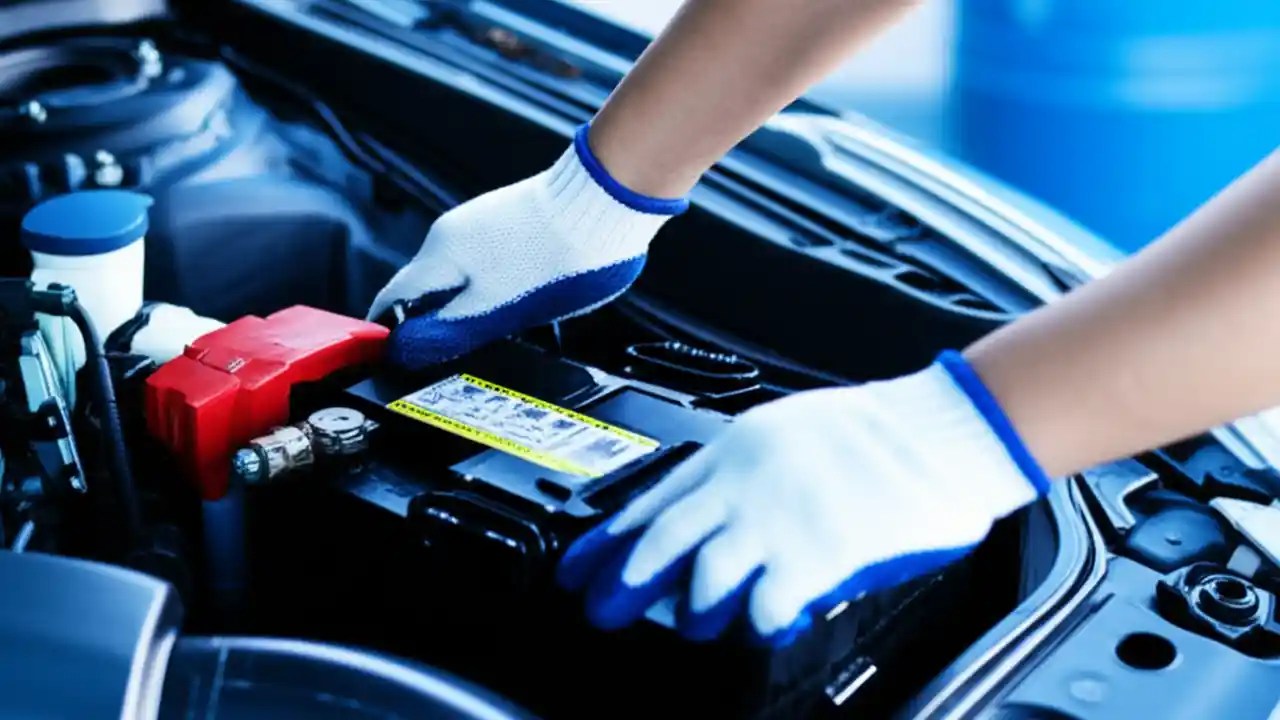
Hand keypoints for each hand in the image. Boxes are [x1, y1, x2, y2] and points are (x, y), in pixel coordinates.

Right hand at [369, 125, 688, 368]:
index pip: (394, 296)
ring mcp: (483, 223)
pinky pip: (489, 264)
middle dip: (434, 320)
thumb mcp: (495, 308)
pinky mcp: (512, 222)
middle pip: (428, 287)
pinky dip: (494, 287)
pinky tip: (521, 299)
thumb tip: (409, 347)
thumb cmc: (553, 257)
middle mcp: (454, 232)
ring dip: (469, 305)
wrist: (604, 205)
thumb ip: (450, 330)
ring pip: (461, 276)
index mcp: (441, 252)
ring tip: (497, 328)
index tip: (390, 354)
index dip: (388, 329)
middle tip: (452, 353)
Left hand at [556, 351, 1050, 646]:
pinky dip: (754, 624)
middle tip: (602, 610)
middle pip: (663, 538)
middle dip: (626, 583)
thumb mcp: (788, 429)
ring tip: (696, 624)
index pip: (653, 497)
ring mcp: (782, 519)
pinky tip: (758, 627)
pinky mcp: (820, 555)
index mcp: (737, 448)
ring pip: (705, 577)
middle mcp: (748, 482)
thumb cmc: (877, 430)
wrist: (945, 432)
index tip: (578, 566)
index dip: (607, 538)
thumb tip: (703, 508)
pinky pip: (765, 604)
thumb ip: (741, 467)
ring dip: (693, 610)